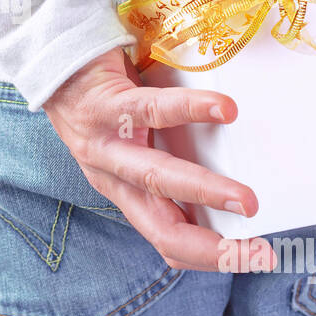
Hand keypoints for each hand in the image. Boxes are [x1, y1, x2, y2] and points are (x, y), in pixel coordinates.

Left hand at [42, 46, 271, 271]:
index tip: (256, 256)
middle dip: (212, 247)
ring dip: (204, 192)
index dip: (209, 256)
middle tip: (259, 252)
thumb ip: (173, 157)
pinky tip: (225, 111)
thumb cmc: (107, 101)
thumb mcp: (136, 143)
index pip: (167, 238)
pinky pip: (152, 111)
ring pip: (156, 178)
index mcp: (125, 191)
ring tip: (245, 200)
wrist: (57, 59)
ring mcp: (105, 146)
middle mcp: (113, 178)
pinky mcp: (106, 106)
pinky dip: (191, 110)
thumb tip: (232, 164)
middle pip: (162, 228)